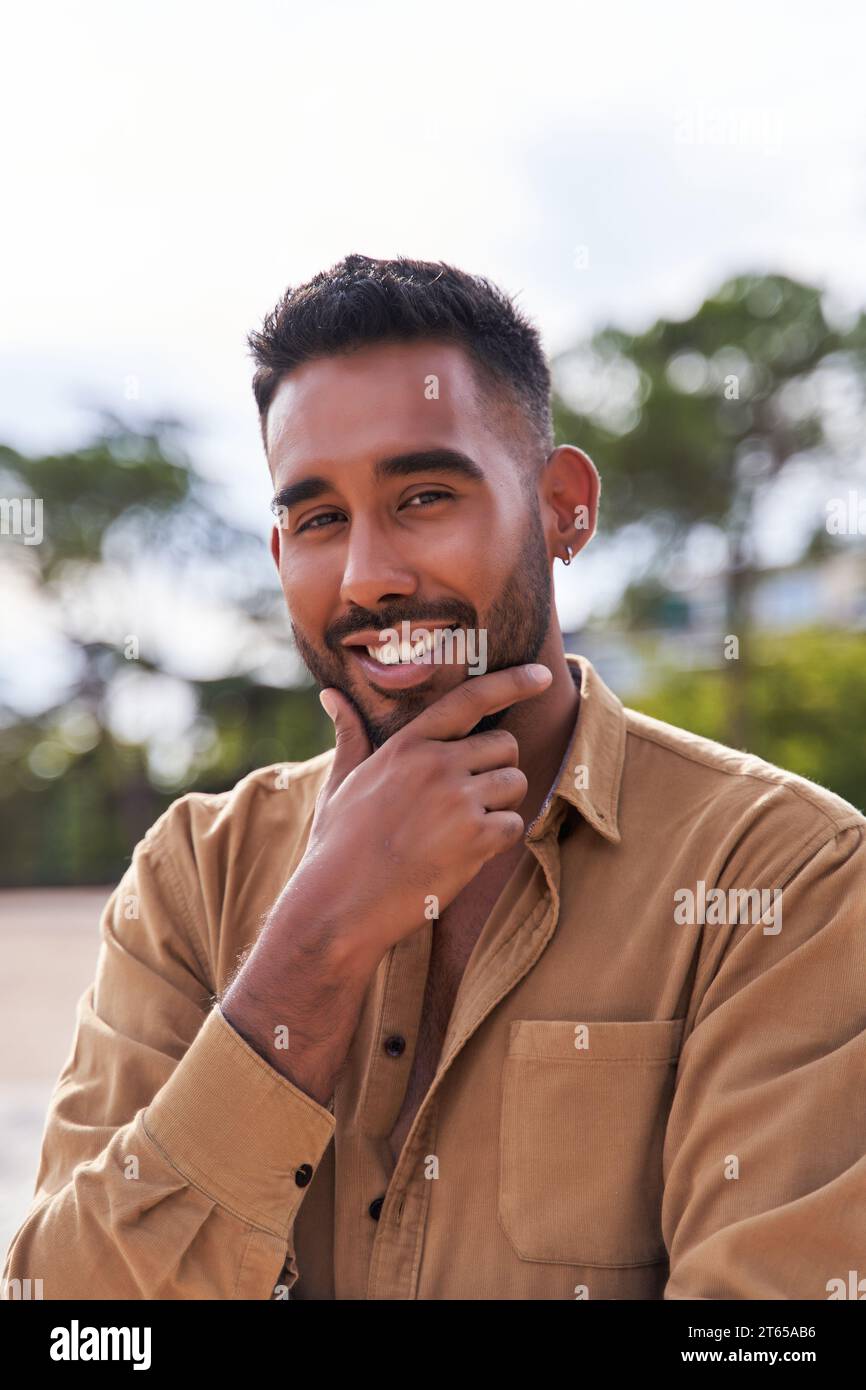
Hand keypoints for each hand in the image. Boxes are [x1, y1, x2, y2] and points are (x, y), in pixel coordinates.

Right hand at [286, 663, 551, 965]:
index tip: (542, 675)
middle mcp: (436, 764)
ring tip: (463, 828)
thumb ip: (350, 736)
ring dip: (501, 804)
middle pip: (504, 746)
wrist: (339, 903)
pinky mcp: (475, 838)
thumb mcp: (340, 783)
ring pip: (515, 783)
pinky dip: (500, 840)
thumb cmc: (337, 846)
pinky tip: (466, 853)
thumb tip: (331, 695)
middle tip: (469, 799)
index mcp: (406, 745)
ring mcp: (457, 800)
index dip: (512, 682)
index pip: (469, 699)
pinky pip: (515, 825)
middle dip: (497, 769)